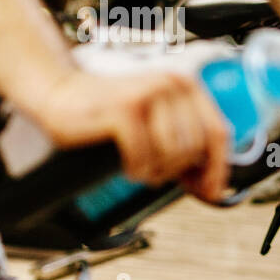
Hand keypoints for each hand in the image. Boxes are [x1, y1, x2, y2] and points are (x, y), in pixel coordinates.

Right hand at [33, 68, 229, 201]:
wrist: (60, 94)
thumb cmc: (110, 114)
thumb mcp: (157, 124)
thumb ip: (187, 148)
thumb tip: (214, 189)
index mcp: (186, 86)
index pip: (218, 133)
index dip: (218, 169)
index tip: (211, 194)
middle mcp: (172, 85)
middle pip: (195, 148)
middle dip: (175, 171)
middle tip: (153, 173)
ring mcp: (149, 94)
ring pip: (173, 154)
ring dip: (155, 171)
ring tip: (138, 167)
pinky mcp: (124, 109)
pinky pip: (144, 156)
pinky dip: (136, 169)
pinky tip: (126, 165)